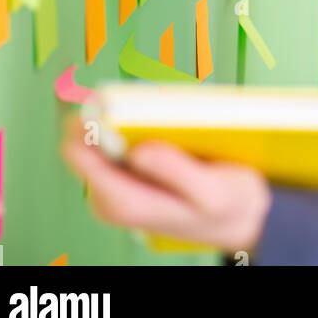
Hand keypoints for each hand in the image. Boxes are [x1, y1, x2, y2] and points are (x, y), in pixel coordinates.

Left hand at [60, 112, 271, 256]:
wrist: (238, 220)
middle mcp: (111, 197)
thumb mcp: (212, 193)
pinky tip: (165, 120)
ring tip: (163, 112)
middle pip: (85, 140)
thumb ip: (176, 172)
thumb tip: (138, 149)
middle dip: (110, 114)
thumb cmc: (227, 206)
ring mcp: (117, 187)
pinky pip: (117, 141)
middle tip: (146, 101)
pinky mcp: (128, 177)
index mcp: (125, 202)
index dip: (89, 118)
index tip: (112, 97)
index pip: (78, 152)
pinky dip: (135, 125)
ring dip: (126, 117)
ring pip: (100, 138)